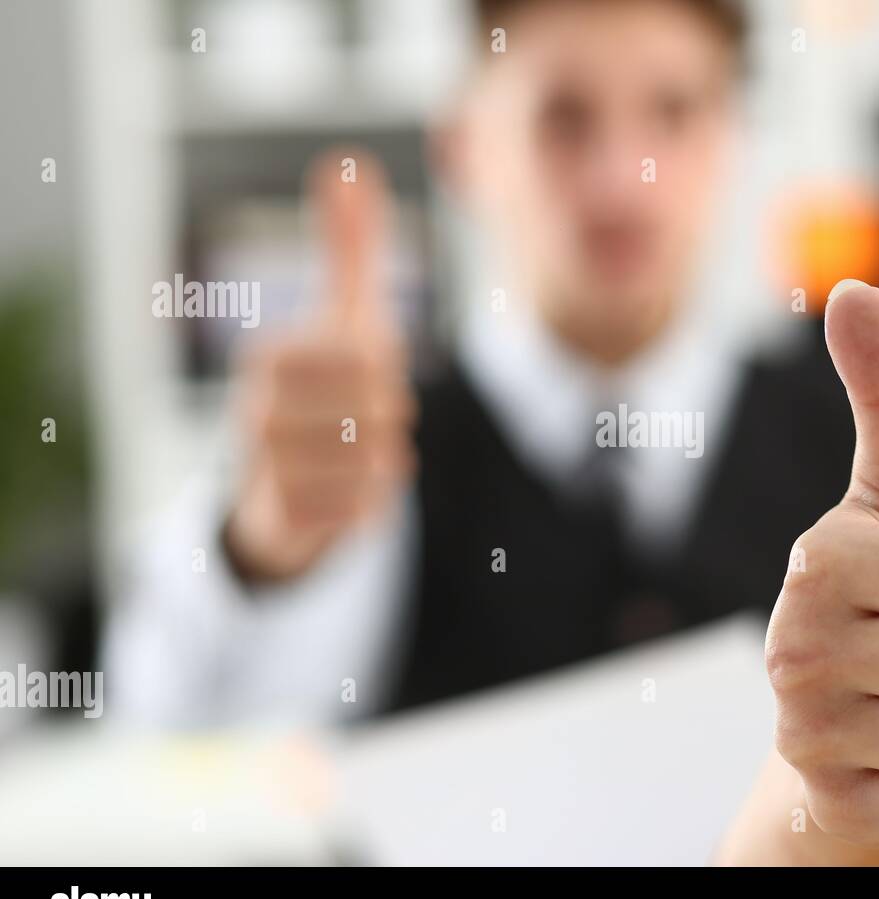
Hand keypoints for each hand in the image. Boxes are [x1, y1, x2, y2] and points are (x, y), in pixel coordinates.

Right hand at [223, 151, 416, 582]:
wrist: (279, 492)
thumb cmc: (322, 390)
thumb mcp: (340, 316)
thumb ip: (347, 248)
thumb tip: (346, 164)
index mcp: (268, 355)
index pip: (372, 357)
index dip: (386, 370)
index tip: (362, 375)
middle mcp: (253, 409)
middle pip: (379, 409)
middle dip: (388, 416)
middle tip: (360, 420)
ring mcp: (262, 469)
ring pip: (376, 460)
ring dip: (384, 458)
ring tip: (353, 453)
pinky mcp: (281, 520)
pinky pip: (367, 508)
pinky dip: (374, 501)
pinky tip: (349, 490)